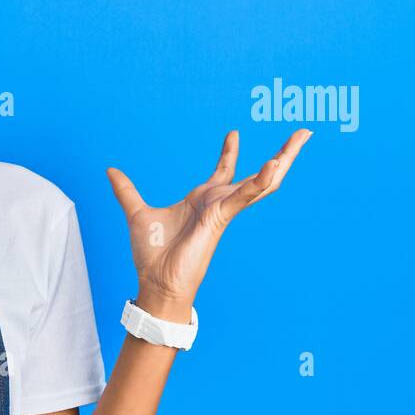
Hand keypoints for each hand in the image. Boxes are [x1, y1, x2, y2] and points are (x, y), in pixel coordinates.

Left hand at [106, 129, 311, 321]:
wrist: (155, 283)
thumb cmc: (152, 256)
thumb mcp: (137, 213)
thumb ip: (126, 191)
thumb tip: (110, 171)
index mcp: (202, 200)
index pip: (223, 171)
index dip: (229, 152)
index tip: (234, 132)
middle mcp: (217, 204)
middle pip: (256, 174)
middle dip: (282, 155)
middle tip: (303, 133)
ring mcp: (222, 210)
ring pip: (261, 182)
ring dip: (282, 161)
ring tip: (301, 139)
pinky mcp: (220, 218)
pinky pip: (244, 196)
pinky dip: (259, 180)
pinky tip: (274, 165)